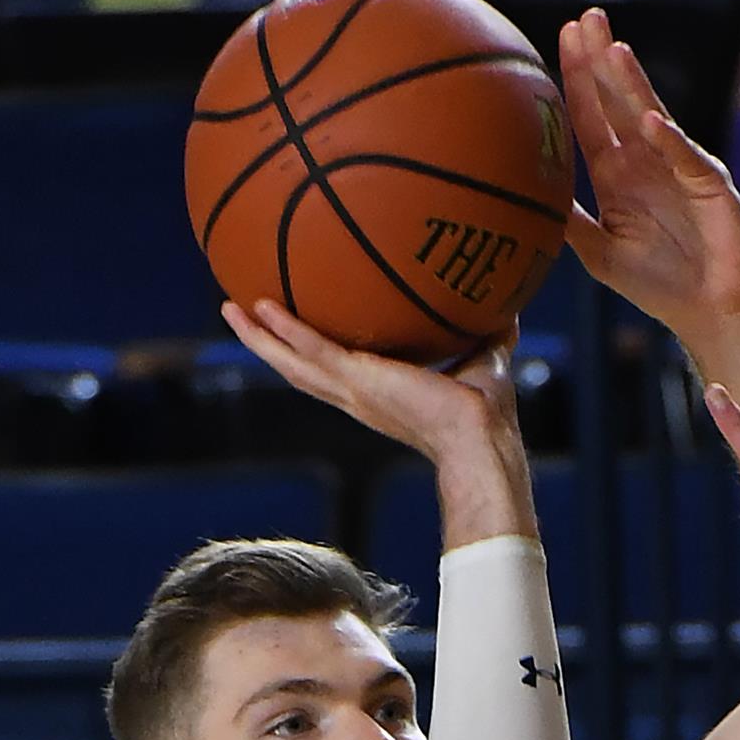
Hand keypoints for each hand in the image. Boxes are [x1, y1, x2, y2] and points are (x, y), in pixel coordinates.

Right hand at [221, 299, 520, 463]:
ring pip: (290, 362)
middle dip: (268, 343)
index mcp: (378, 392)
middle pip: (298, 367)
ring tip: (229, 309)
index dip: (311, 351)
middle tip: (241, 315)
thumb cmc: (487, 413)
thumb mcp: (486, 356)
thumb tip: (510, 301)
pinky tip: (258, 306)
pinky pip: (309, 350)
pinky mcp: (355, 381)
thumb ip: (490, 329)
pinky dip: (282, 330)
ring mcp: (351, 390)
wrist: (481, 439)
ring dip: (258, 337)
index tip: (294, 330)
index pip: (335, 369)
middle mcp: (356, 395)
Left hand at [560, 8, 739, 333]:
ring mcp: (681, 167)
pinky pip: (686, 159)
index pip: (591, 116)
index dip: (577, 78)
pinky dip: (669, 141)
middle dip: (602, 59)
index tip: (562, 37)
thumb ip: (568, 222)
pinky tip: (648, 121)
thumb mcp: (598, 252)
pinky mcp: (711, 187)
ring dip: (631, 84)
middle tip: (586, 18)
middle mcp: (648, 160)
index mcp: (618, 173)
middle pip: (619, 101)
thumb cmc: (656, 283)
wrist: (709, 313)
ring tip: (612, 49)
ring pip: (652, 117)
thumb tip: (522, 196)